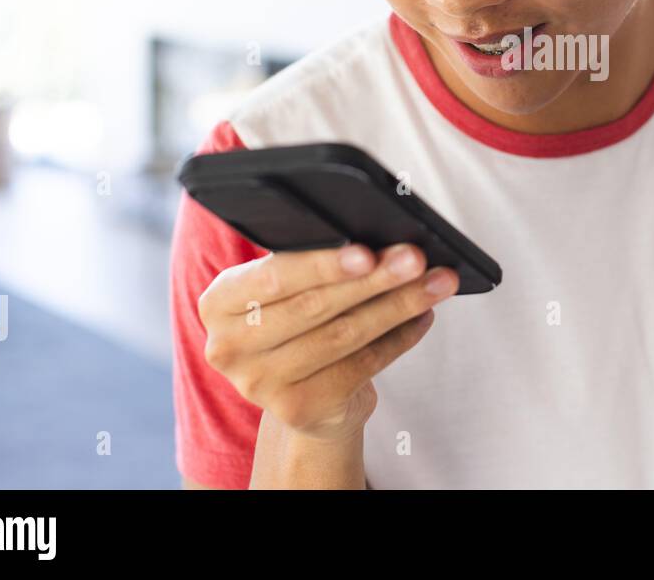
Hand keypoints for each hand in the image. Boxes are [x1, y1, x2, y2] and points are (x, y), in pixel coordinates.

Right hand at [197, 242, 457, 442]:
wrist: (302, 391)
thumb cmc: (301, 318)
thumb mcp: (289, 289)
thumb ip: (313, 266)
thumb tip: (383, 243)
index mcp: (218, 302)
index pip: (274, 277)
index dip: (323, 265)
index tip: (368, 251)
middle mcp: (228, 346)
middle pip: (314, 307)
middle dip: (374, 279)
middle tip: (416, 259)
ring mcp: (259, 385)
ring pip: (343, 336)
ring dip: (397, 306)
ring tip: (435, 283)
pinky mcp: (296, 409)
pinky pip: (360, 366)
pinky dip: (398, 338)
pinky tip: (423, 317)